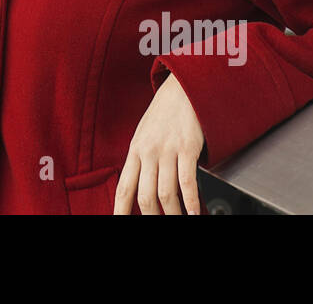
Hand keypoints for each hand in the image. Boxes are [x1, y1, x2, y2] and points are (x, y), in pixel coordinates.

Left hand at [113, 72, 204, 214]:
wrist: (182, 88)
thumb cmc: (164, 113)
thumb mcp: (144, 134)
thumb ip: (142, 159)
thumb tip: (140, 187)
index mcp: (135, 150)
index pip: (124, 187)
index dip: (120, 210)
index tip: (118, 222)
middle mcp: (148, 151)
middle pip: (145, 196)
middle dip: (151, 217)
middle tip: (156, 225)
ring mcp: (167, 150)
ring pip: (166, 193)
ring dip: (172, 213)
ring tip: (178, 220)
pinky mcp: (187, 147)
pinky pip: (187, 181)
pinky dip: (190, 201)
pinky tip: (193, 212)